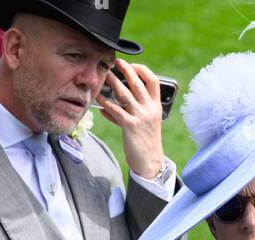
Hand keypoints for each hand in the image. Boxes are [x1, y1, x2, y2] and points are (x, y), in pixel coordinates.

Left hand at [96, 59, 164, 180]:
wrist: (150, 163)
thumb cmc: (145, 143)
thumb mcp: (144, 124)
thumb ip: (131, 112)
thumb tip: (109, 106)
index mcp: (156, 106)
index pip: (153, 81)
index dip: (142, 70)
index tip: (132, 66)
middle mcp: (150, 109)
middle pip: (137, 83)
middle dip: (125, 69)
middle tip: (115, 62)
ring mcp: (141, 117)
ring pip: (124, 94)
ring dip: (112, 82)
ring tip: (104, 76)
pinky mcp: (130, 126)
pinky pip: (115, 110)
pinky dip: (105, 103)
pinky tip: (98, 99)